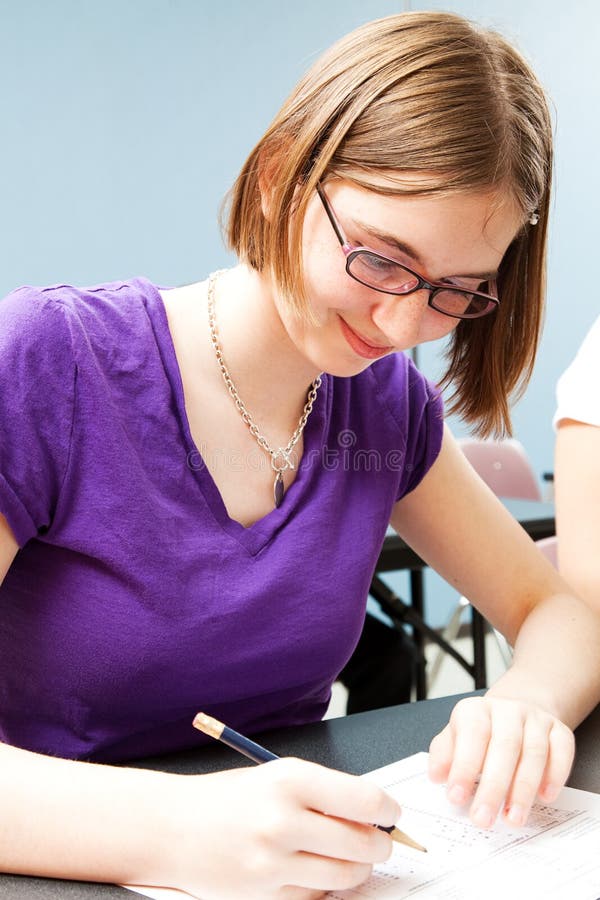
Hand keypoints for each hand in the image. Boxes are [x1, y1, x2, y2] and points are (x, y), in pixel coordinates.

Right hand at [166, 757, 400, 899]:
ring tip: (350, 856)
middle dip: (381, 844)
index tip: (391, 815)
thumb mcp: (277, 776)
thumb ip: (325, 793)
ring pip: (345, 875)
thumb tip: (375, 816)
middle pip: (362, 843)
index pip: (365, 801)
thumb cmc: (229, 796)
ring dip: (358, 869)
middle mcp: (282, 820)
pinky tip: (312, 869)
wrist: (172, 827)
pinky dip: (324, 886)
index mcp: (290, 780)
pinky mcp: (264, 894)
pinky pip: (316, 896)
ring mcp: (273, 862)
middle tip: (380, 840)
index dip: (388, 811)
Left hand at [428, 696, 574, 828]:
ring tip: (512, 818)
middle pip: (504, 747)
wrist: (513, 712)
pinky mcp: (558, 730)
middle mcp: (507, 711)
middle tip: (483, 818)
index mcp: (476, 710)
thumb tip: (437, 776)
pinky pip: (562, 752)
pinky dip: (555, 776)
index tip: (456, 798)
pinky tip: (544, 797)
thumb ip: (444, 755)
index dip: (464, 767)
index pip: (472, 734)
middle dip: (493, 787)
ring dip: (523, 790)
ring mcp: (535, 719)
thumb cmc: (480, 733)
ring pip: (534, 753)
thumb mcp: (454, 738)